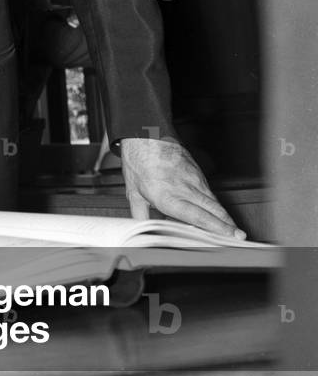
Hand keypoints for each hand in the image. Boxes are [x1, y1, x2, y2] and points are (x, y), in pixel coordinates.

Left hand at [120, 137, 245, 238]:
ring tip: (236, 233)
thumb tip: (141, 230)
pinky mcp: (198, 173)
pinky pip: (210, 192)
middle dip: (228, 226)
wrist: (146, 136)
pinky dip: (217, 205)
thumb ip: (139, 214)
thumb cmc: (139, 162)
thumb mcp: (134, 192)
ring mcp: (194, 180)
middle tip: (241, 239)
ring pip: (215, 202)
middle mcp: (184, 189)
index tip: (228, 236)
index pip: (197, 216)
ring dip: (226, 217)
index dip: (215, 228)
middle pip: (213, 210)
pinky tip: (221, 216)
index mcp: (167, 196)